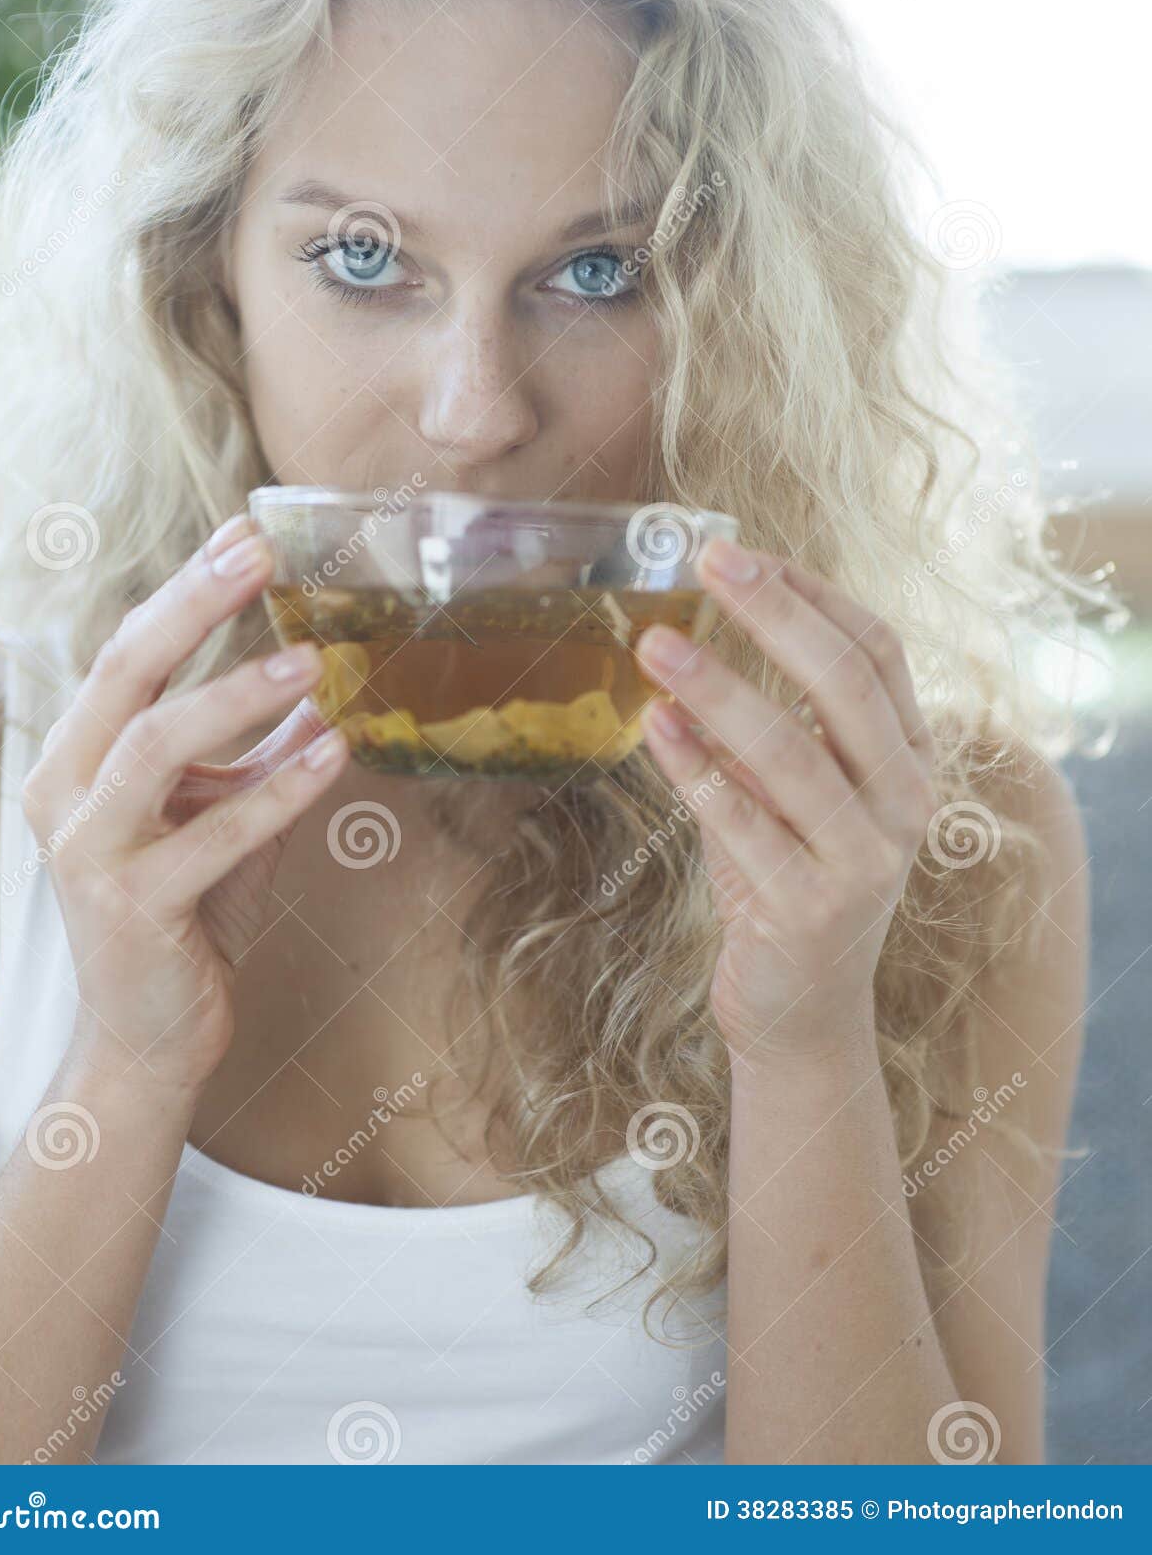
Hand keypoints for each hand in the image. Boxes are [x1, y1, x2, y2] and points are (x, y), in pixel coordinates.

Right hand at [21, 512, 348, 1091]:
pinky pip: (216, 832)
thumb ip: (257, 748)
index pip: (127, 650)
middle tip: (262, 553)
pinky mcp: (134, 904)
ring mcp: (91, 849)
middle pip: (126, 672)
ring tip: (312, 659)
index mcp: (78, 755)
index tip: (248, 531)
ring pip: (158, 744)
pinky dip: (281, 789)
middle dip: (195, 604)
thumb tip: (324, 678)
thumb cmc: (186, 912)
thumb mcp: (221, 812)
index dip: (188, 588)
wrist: (150, 1034)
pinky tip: (337, 752)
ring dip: (238, 693)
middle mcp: (65, 790)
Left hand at [635, 537, 938, 1063]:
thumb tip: (700, 626)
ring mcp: (863, 859)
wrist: (802, 1013)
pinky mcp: (809, 908)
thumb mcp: (792, 795)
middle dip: (774, 614)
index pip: (876, 652)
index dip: (812, 595)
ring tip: (653, 642)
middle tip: (707, 563)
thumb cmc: (787, 881)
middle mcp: (903, 804)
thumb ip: (771, 723)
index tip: (743, 552)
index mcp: (911, 760)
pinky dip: (693, 768)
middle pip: (843, 683)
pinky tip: (653, 725)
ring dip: (716, 688)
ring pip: (788, 750)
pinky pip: (740, 821)